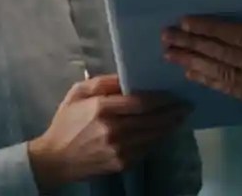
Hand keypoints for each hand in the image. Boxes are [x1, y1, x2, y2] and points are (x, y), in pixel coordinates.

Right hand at [27, 75, 188, 189]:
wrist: (55, 160)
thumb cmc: (66, 122)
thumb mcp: (78, 93)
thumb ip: (103, 83)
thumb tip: (128, 77)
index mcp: (102, 109)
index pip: (141, 102)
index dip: (162, 98)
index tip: (175, 94)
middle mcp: (114, 130)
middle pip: (152, 120)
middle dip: (172, 113)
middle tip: (186, 106)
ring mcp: (119, 149)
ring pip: (153, 135)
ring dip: (169, 126)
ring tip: (180, 118)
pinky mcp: (122, 163)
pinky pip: (146, 149)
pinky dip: (157, 139)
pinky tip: (163, 132)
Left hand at [162, 0, 241, 121]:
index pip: (235, 35)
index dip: (207, 28)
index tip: (184, 20)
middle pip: (222, 55)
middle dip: (191, 44)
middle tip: (166, 36)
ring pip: (222, 75)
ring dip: (193, 64)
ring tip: (171, 55)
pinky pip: (232, 90)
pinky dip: (210, 81)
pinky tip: (193, 74)